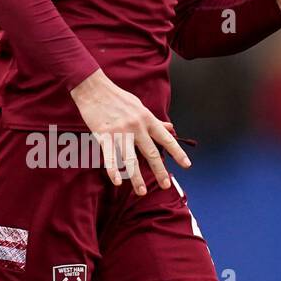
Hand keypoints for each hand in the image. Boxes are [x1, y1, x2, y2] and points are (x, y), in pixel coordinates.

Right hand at [69, 69, 190, 195]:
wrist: (94, 88)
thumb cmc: (118, 97)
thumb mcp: (140, 106)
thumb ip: (154, 120)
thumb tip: (171, 128)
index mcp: (147, 119)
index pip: (166, 138)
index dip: (177, 152)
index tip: (186, 165)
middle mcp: (136, 127)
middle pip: (151, 153)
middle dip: (159, 171)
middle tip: (166, 185)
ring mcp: (120, 132)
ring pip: (131, 159)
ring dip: (137, 178)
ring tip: (141, 191)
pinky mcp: (104, 135)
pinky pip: (110, 157)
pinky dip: (114, 170)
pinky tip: (117, 182)